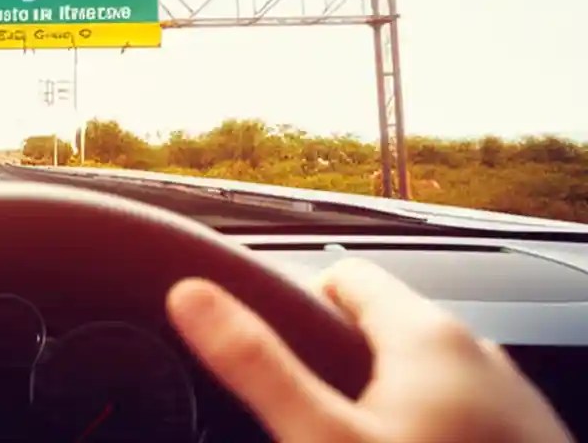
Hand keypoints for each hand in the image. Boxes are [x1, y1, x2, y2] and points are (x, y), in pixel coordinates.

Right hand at [166, 258, 572, 442]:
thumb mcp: (325, 440)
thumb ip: (258, 366)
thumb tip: (191, 297)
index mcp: (427, 335)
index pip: (343, 277)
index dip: (294, 307)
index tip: (268, 352)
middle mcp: (478, 355)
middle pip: (380, 332)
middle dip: (335, 367)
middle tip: (304, 422)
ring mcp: (511, 402)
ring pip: (421, 380)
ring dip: (381, 406)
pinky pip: (457, 419)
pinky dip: (424, 433)